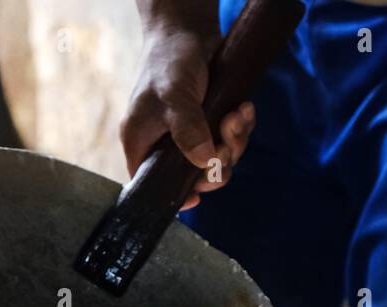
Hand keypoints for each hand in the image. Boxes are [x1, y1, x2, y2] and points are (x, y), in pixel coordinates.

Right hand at [119, 26, 255, 210]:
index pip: (152, 183)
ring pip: (218, 159)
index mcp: (143, 143)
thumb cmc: (168, 60)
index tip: (196, 197)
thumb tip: (204, 162)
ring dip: (234, 142)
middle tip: (226, 142)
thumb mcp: (173, 95)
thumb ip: (187, 129)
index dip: (174, 195)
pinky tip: (244, 108)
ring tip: (237, 115)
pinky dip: (242, 127)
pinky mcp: (212, 122)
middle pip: (194, 176)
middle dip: (217, 163)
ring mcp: (191, 135)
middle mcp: (165, 144)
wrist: (187, 29)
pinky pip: (232, 140)